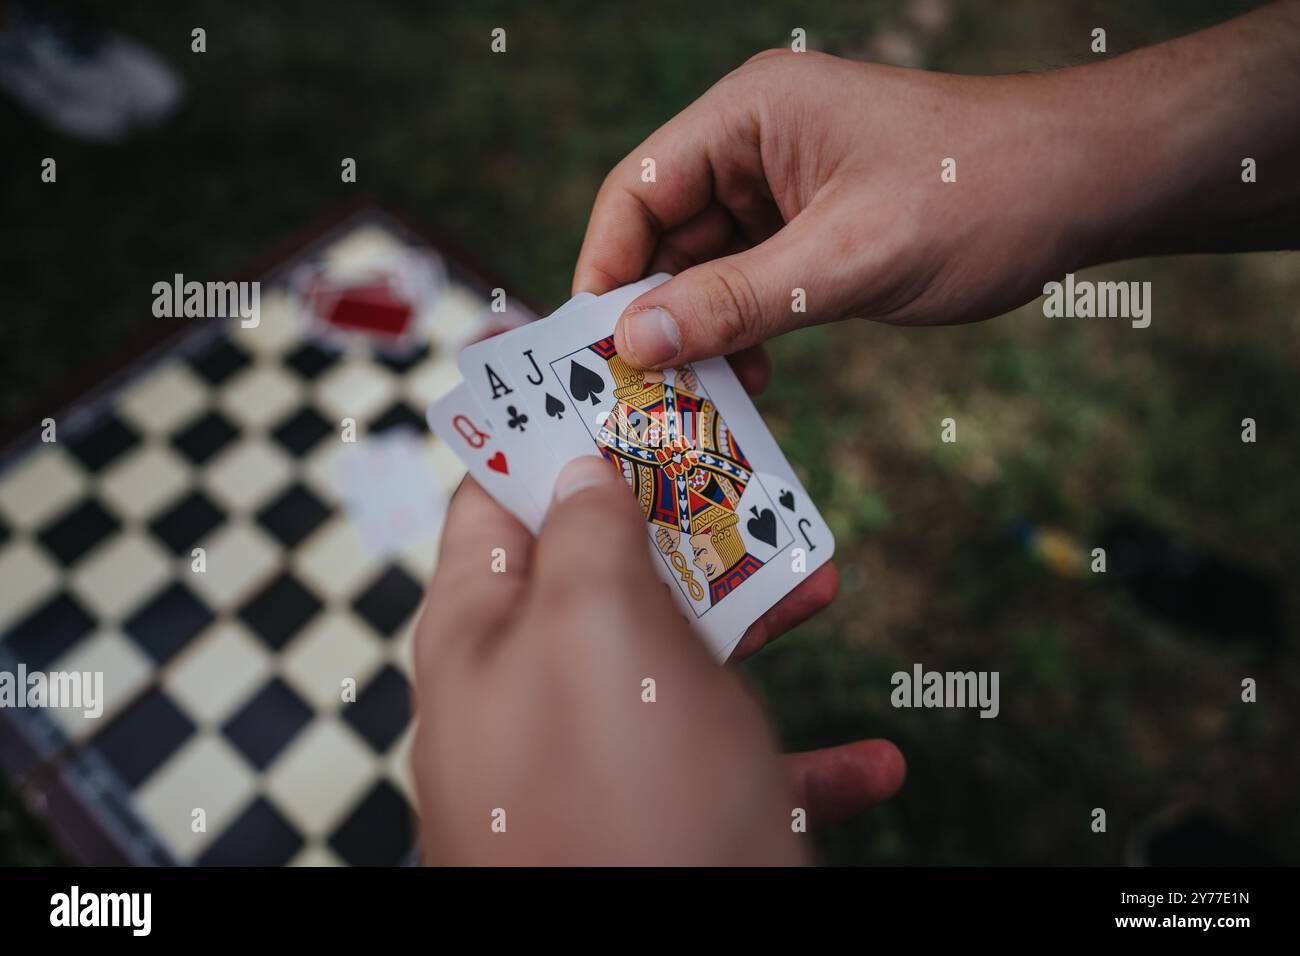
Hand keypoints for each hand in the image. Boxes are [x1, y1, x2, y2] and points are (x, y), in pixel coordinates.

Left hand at [411, 458, 903, 864]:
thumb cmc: (619, 805)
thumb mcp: (592, 633)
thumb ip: (580, 533)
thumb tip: (577, 462)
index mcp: (487, 633)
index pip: (497, 494)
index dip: (545, 421)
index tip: (602, 362)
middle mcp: (538, 692)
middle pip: (604, 567)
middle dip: (679, 513)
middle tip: (745, 454)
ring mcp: (606, 763)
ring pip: (684, 659)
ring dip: (759, 618)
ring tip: (823, 578)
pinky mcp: (676, 829)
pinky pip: (745, 770)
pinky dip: (810, 755)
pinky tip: (877, 759)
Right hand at [575, 5, 1299, 368]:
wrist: (1083, 189)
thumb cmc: (977, 193)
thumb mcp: (847, 257)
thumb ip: (736, 300)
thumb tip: (635, 340)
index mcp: (750, 115)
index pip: (639, 189)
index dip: (607, 267)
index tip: (595, 345)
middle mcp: (756, 146)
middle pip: (666, 234)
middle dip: (655, 311)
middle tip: (644, 390)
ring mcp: (785, 189)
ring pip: (707, 268)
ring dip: (701, 331)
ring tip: (700, 396)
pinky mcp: (814, 230)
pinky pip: (752, 284)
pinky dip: (743, 330)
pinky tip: (752, 376)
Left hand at [654, 525, 679, 553]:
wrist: (673, 524)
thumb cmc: (676, 532)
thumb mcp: (677, 541)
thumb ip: (673, 548)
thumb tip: (668, 553)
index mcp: (668, 546)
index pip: (664, 551)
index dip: (666, 547)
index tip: (670, 542)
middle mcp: (664, 544)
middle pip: (660, 546)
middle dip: (665, 540)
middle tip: (669, 537)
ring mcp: (660, 539)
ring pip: (658, 540)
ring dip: (663, 536)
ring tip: (667, 533)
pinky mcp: (657, 534)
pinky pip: (657, 535)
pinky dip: (661, 532)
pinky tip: (664, 530)